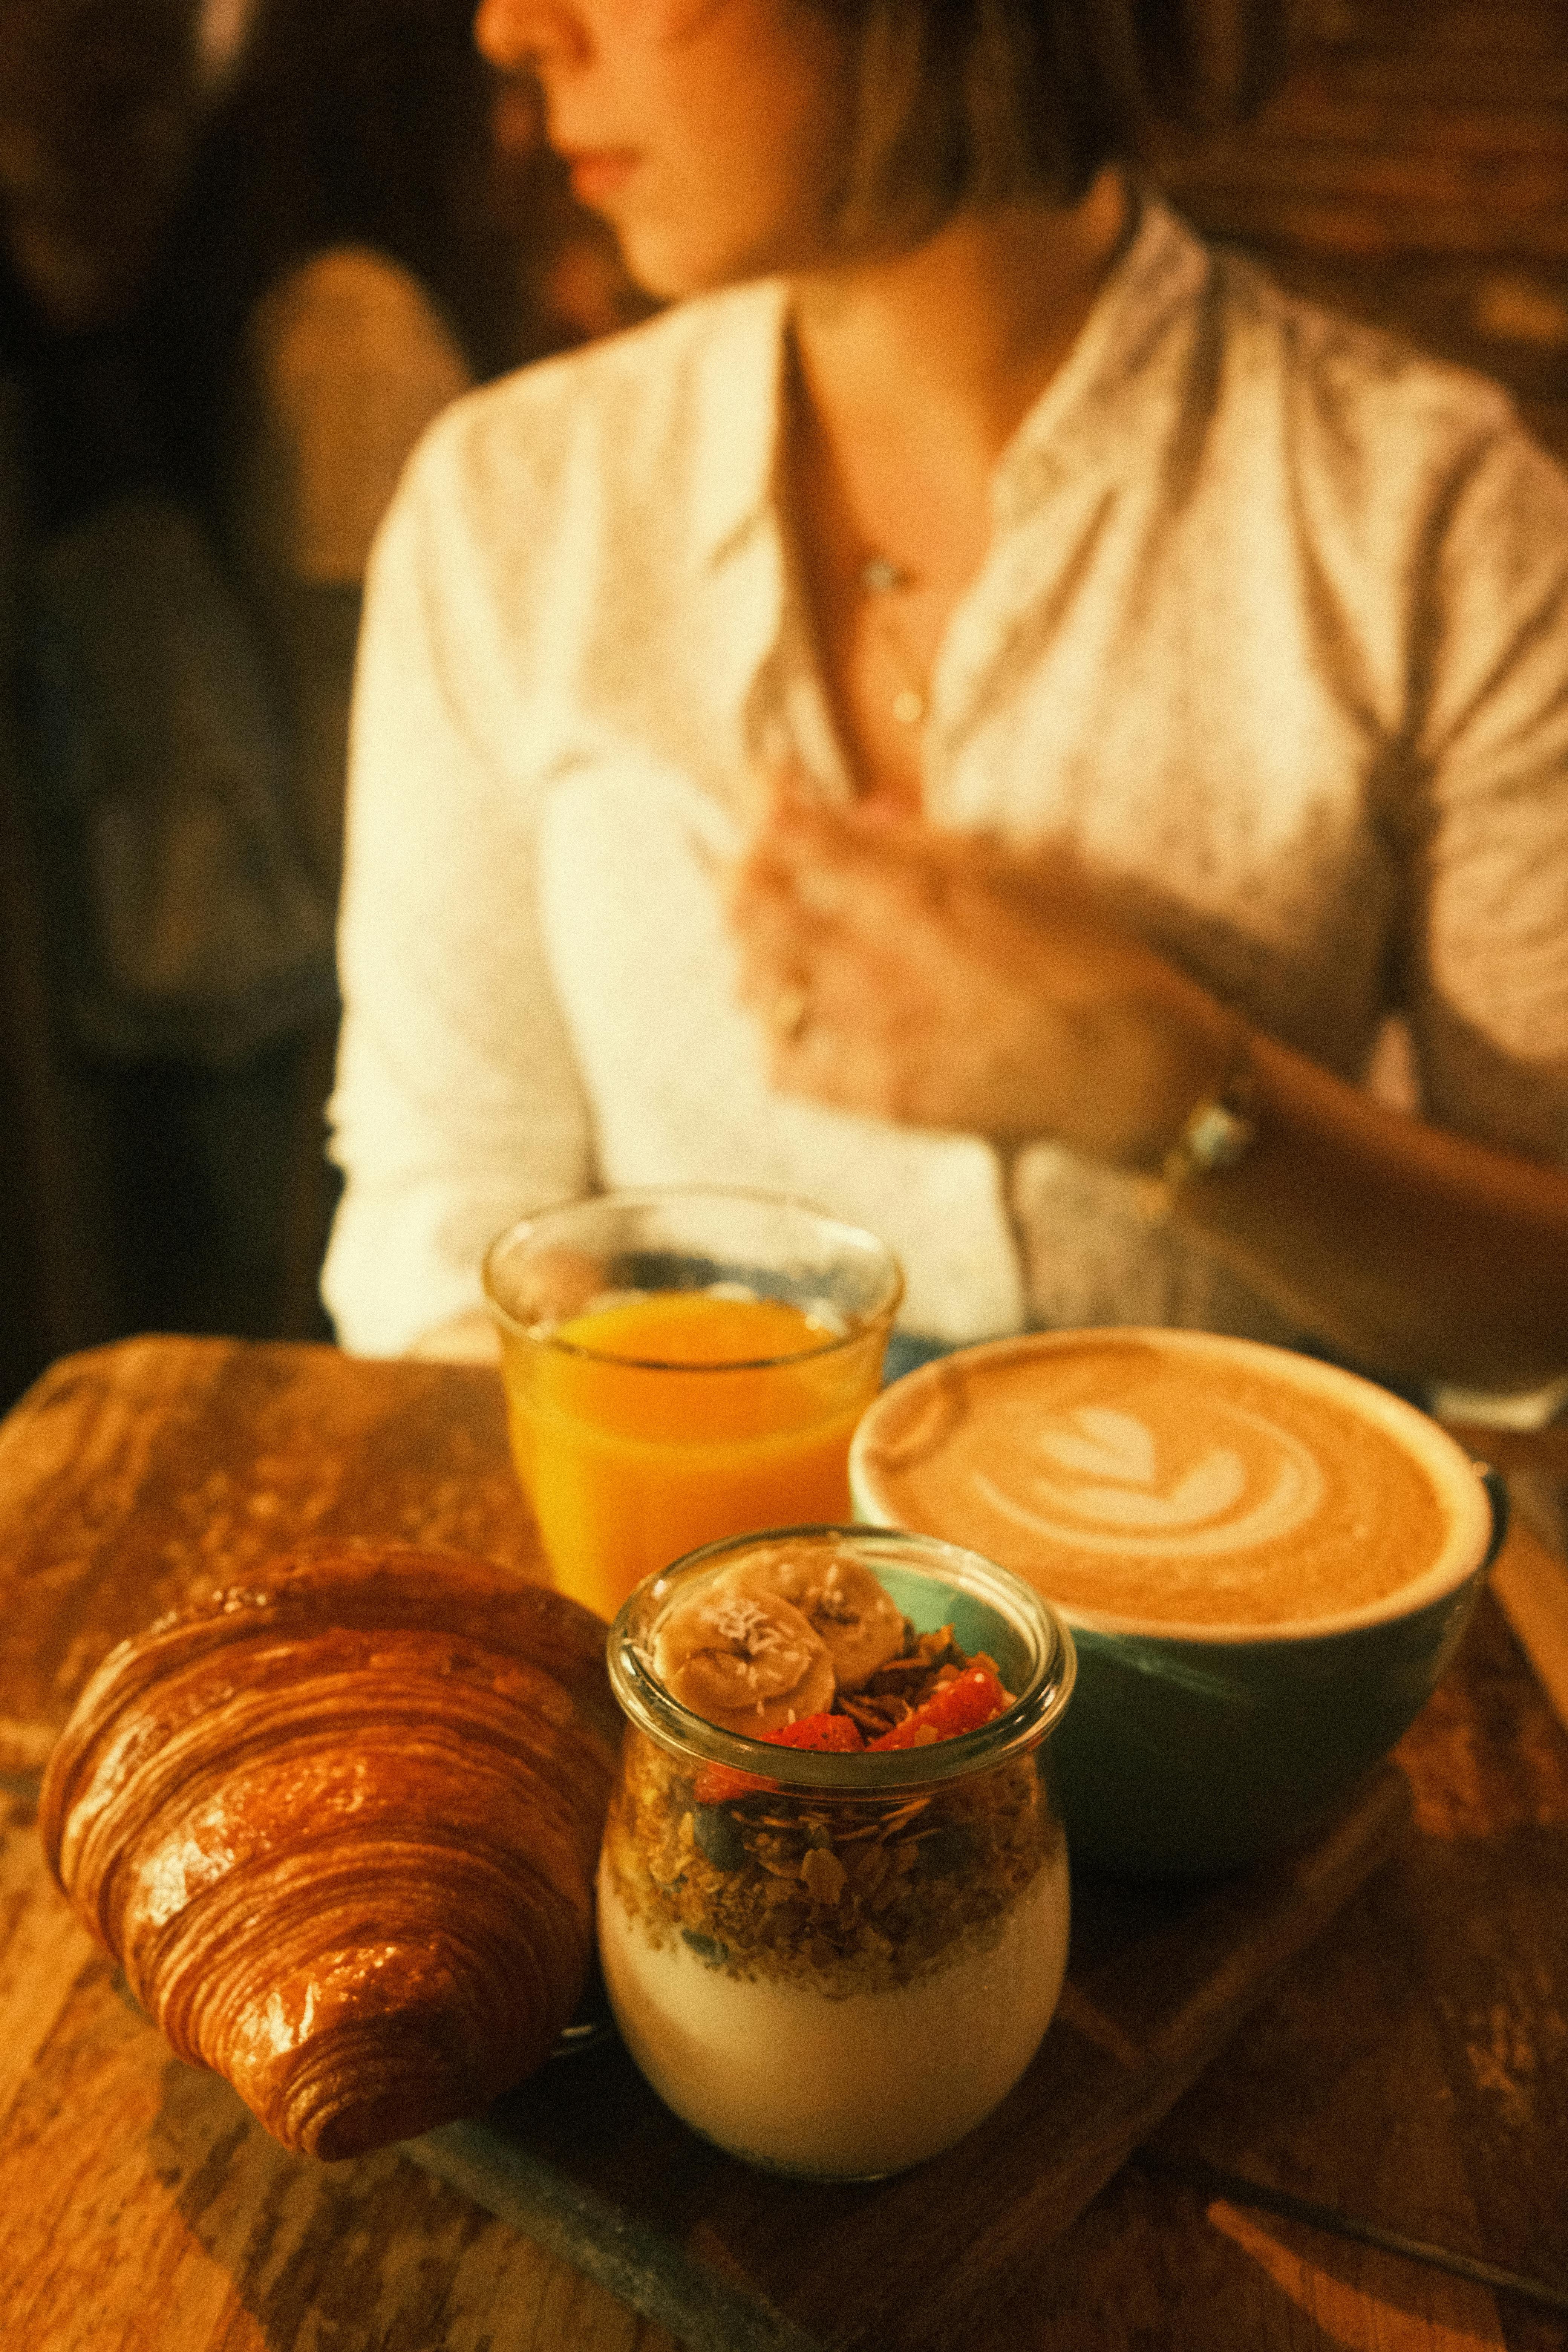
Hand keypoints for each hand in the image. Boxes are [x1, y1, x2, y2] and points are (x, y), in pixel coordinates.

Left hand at [726, 786, 1237, 1164]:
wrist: (1133, 1074)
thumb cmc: (1090, 961)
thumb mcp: (1019, 871)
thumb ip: (926, 843)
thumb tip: (858, 811)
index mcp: (921, 894)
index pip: (797, 836)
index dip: (765, 803)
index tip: (765, 785)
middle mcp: (882, 965)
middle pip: (753, 907)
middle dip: (744, 872)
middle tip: (761, 860)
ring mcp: (873, 1037)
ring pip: (758, 983)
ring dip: (755, 949)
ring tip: (781, 936)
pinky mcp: (879, 1098)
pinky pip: (785, 1067)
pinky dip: (775, 1034)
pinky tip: (796, 1016)